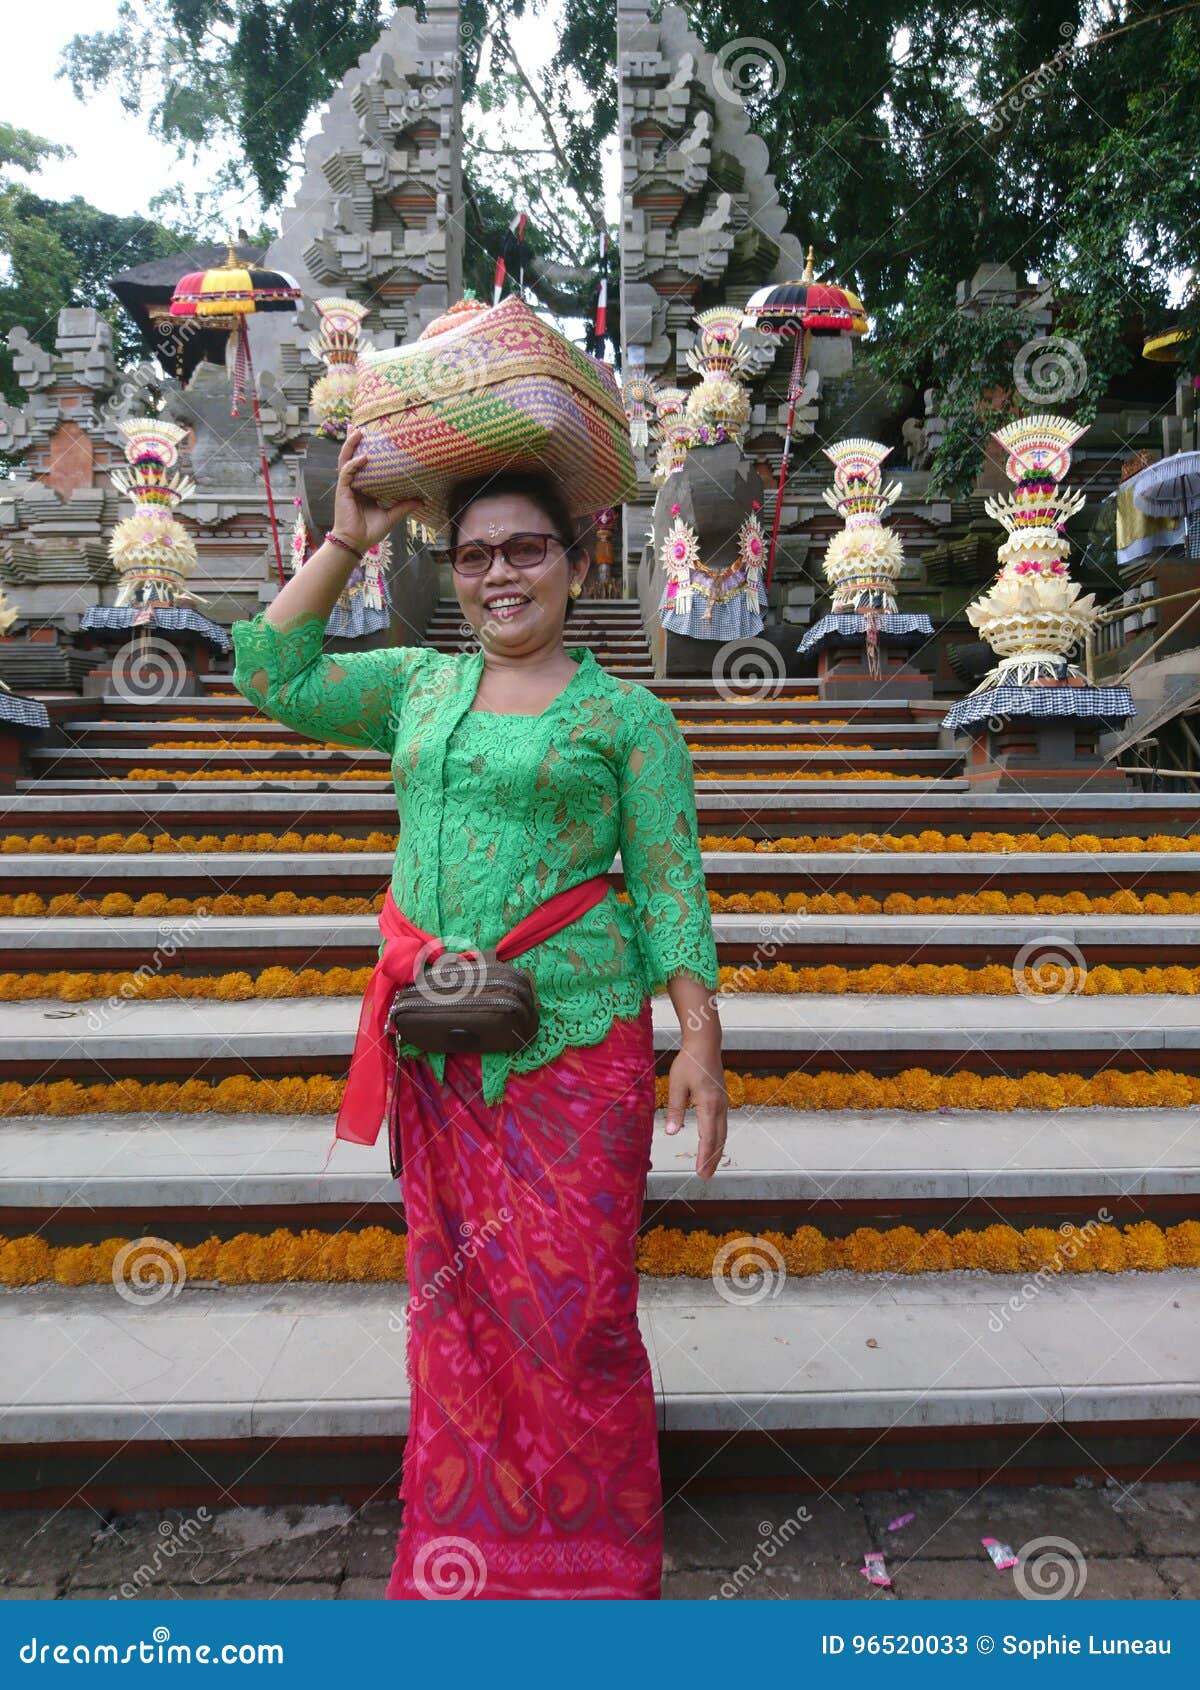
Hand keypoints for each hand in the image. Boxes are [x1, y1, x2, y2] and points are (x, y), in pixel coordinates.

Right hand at [332, 427, 422, 552]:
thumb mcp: (391, 516)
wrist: (356, 543)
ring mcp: (347, 487)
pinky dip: (354, 464)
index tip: (375, 437)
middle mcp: (354, 484)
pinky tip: (364, 457)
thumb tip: (423, 500)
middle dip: (354, 442)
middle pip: (352, 457)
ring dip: (350, 445)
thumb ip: (404, 506)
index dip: (366, 450)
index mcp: (364, 488)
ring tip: (357, 432)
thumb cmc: (370, 531)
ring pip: (346, 460)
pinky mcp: (343, 491)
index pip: (364, 465)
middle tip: (362, 426)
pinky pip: (347, 472)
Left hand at [664, 1039, 727, 1180]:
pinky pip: (722, 1124)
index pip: (708, 1137)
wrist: (705, 1044)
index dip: (705, 1157)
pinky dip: (718, 1138)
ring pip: (722, 1132)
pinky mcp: (722, 1100)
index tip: (700, 1172)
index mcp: (709, 1104)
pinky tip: (713, 1143)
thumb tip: (671, 1132)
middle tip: (705, 1177)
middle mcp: (720, 1106)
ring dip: (716, 1151)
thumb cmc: (690, 1062)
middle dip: (712, 1159)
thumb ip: (675, 1109)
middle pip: (719, 1139)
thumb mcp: (676, 1084)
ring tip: (710, 1166)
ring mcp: (723, 1103)